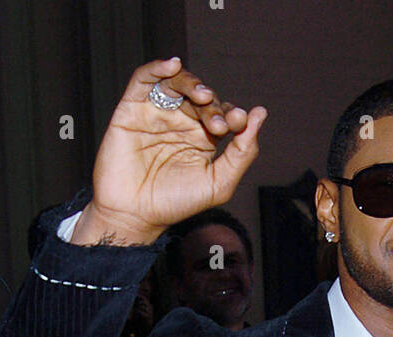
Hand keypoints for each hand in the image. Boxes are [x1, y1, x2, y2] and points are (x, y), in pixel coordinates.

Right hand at [72, 57, 266, 245]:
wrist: (135, 215)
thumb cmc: (176, 204)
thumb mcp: (219, 183)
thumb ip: (242, 152)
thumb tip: (260, 115)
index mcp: (203, 138)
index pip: (222, 113)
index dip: (233, 114)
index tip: (239, 121)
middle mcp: (181, 122)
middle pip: (202, 97)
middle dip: (214, 106)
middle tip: (219, 124)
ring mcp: (157, 113)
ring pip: (177, 83)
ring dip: (192, 84)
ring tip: (203, 96)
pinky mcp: (132, 108)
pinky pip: (144, 79)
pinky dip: (157, 68)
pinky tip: (172, 65)